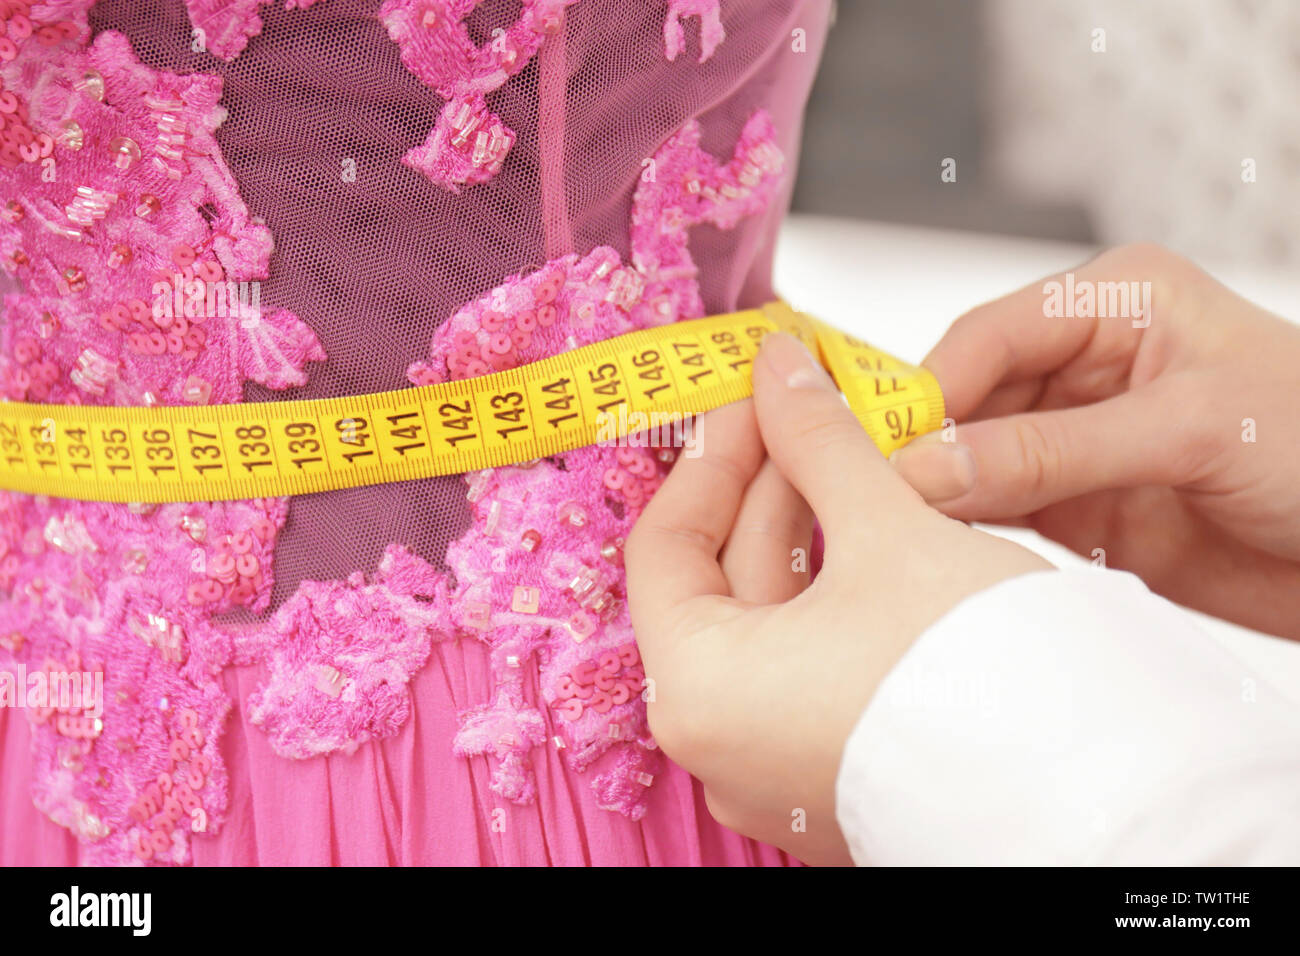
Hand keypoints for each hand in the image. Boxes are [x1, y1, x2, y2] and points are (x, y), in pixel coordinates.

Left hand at [625, 333, 1049, 864]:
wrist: (1101, 797)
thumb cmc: (984, 688)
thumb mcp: (888, 533)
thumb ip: (822, 443)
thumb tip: (782, 371)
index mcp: (701, 693)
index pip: (664, 544)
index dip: (713, 456)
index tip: (757, 401)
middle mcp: (726, 747)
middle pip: (724, 580)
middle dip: (773, 485)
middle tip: (816, 415)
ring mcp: (780, 769)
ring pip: (776, 621)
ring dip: (813, 534)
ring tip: (861, 464)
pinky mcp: (839, 773)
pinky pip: (813, 664)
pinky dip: (837, 595)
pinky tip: (880, 537)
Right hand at [892, 243, 1299, 639]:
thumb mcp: (1190, 429)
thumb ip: (1054, 450)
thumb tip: (932, 466)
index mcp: (1114, 304)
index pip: (988, 336)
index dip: (927, 389)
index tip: (882, 448)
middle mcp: (1085, 365)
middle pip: (966, 398)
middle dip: (923, 445)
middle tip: (870, 495)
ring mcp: (1077, 439)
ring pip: (973, 459)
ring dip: (938, 493)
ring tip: (891, 528)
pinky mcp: (1078, 506)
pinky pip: (1000, 512)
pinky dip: (968, 532)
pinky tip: (940, 550)